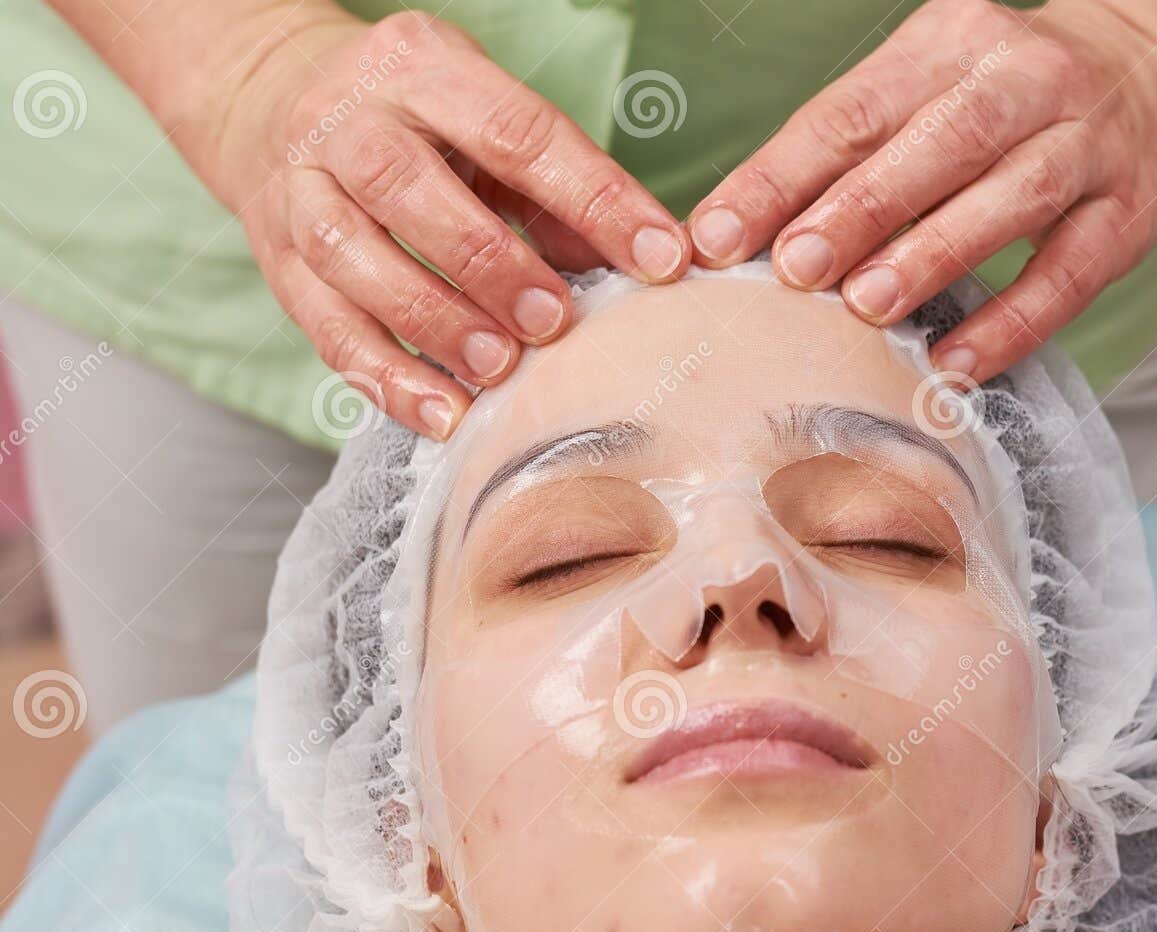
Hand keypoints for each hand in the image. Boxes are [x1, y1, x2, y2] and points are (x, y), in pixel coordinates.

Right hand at [213, 11, 689, 437]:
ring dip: (431, 319)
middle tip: (554, 322)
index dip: (594, 198)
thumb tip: (643, 265)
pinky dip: (383, 376)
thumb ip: (556, 192)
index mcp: (422, 69)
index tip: (660, 259)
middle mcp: (349, 119)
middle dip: (489, 261)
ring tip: (498, 369)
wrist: (270, 97)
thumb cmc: (415, 121)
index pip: (517, 131)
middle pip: (409, 185)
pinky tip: (441, 412)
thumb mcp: (486, 123)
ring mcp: (300, 188)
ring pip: (350, 253)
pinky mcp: (276, 257)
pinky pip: (324, 324)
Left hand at [687, 0, 1156, 383]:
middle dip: (860, 208)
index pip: (853, 110)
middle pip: (939, 143)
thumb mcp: (924, 89)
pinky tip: (958, 363)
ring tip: (867, 308)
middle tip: (794, 269)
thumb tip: (743, 238)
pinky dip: (1013, 320)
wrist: (1151, 61)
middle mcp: (1024, 80)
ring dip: (934, 256)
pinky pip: (1070, 272)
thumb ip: (849, 152)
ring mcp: (1086, 144)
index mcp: (950, 44)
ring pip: (1010, 199)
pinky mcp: (1128, 213)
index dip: (781, 176)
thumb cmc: (1000, 94)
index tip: (717, 239)